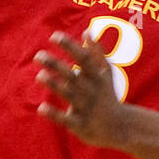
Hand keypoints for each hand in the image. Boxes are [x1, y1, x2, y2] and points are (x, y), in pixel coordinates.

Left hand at [35, 32, 127, 148]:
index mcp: (97, 77)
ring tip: (40, 75)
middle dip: (56, 65)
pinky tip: (41, 108)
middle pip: (73, 75)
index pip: (83, 58)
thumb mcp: (106, 74)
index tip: (54, 36)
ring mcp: (87, 108)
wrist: (121, 127)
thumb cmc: (108, 96)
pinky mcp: (81, 125)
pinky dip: (55, 114)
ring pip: (69, 95)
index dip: (69, 46)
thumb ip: (96, 53)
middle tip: (38, 55)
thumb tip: (86, 31)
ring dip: (55, 85)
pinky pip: (66, 119)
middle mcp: (92, 91)